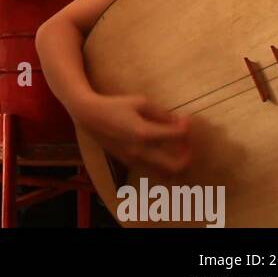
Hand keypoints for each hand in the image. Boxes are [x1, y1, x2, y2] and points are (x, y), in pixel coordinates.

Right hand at [75, 92, 191, 176]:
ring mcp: (135, 160)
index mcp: (144, 133)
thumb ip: (161, 113)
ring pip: (165, 174)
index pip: (177, 135)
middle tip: (186, 143)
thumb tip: (178, 121)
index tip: (186, 120)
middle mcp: (141, 151)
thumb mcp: (140, 102)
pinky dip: (163, 165)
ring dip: (176, 164)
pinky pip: (153, 170)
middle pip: (176, 165)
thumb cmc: (115, 105)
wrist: (90, 116)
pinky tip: (162, 151)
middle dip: (187, 155)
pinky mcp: (129, 162)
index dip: (186, 127)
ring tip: (177, 150)